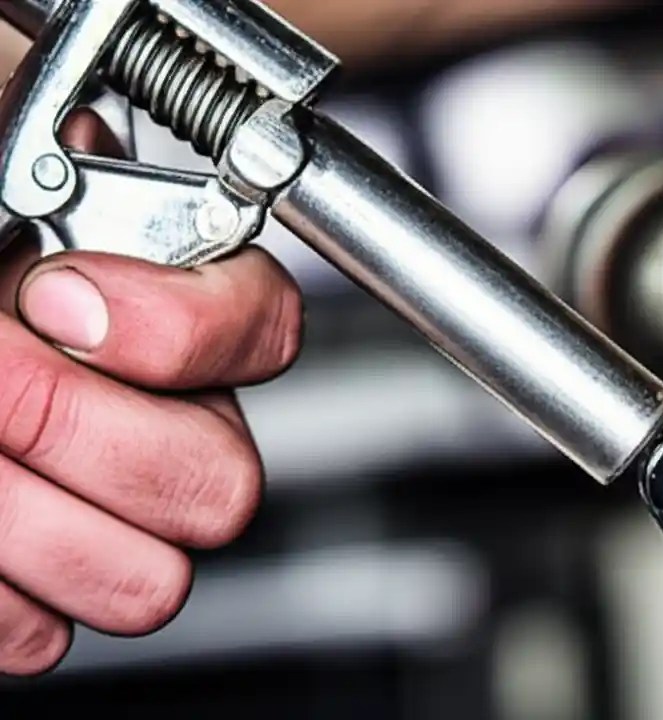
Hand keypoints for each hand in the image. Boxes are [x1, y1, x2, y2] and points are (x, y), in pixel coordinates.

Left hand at [0, 116, 302, 674]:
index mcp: (163, 309)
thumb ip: (44, 159)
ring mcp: (108, 517)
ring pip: (152, 583)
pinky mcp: (37, 599)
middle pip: (223, 483)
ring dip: (27, 520)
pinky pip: (40, 638)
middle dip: (81, 430)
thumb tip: (89, 172)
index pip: (264, 331)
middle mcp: (162, 420)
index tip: (53, 296)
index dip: (176, 331)